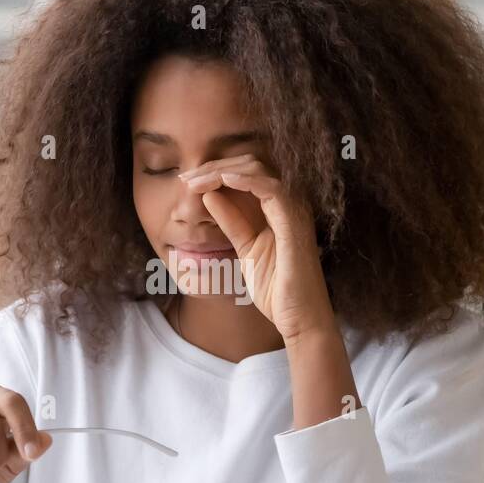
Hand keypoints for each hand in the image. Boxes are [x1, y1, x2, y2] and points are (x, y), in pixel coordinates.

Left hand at [180, 154, 335, 342]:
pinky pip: (270, 188)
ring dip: (222, 171)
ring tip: (195, 180)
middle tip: (185, 179)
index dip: (214, 172)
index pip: (245, 174)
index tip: (186, 182)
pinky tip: (222, 181)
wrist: (299, 318)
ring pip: (257, 170)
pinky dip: (245, 180)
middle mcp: (289, 202)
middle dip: (213, 168)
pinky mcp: (295, 221)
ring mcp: (294, 209)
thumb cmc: (277, 287)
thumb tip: (209, 196)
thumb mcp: (245, 248)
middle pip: (249, 165)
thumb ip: (231, 222)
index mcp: (278, 207)